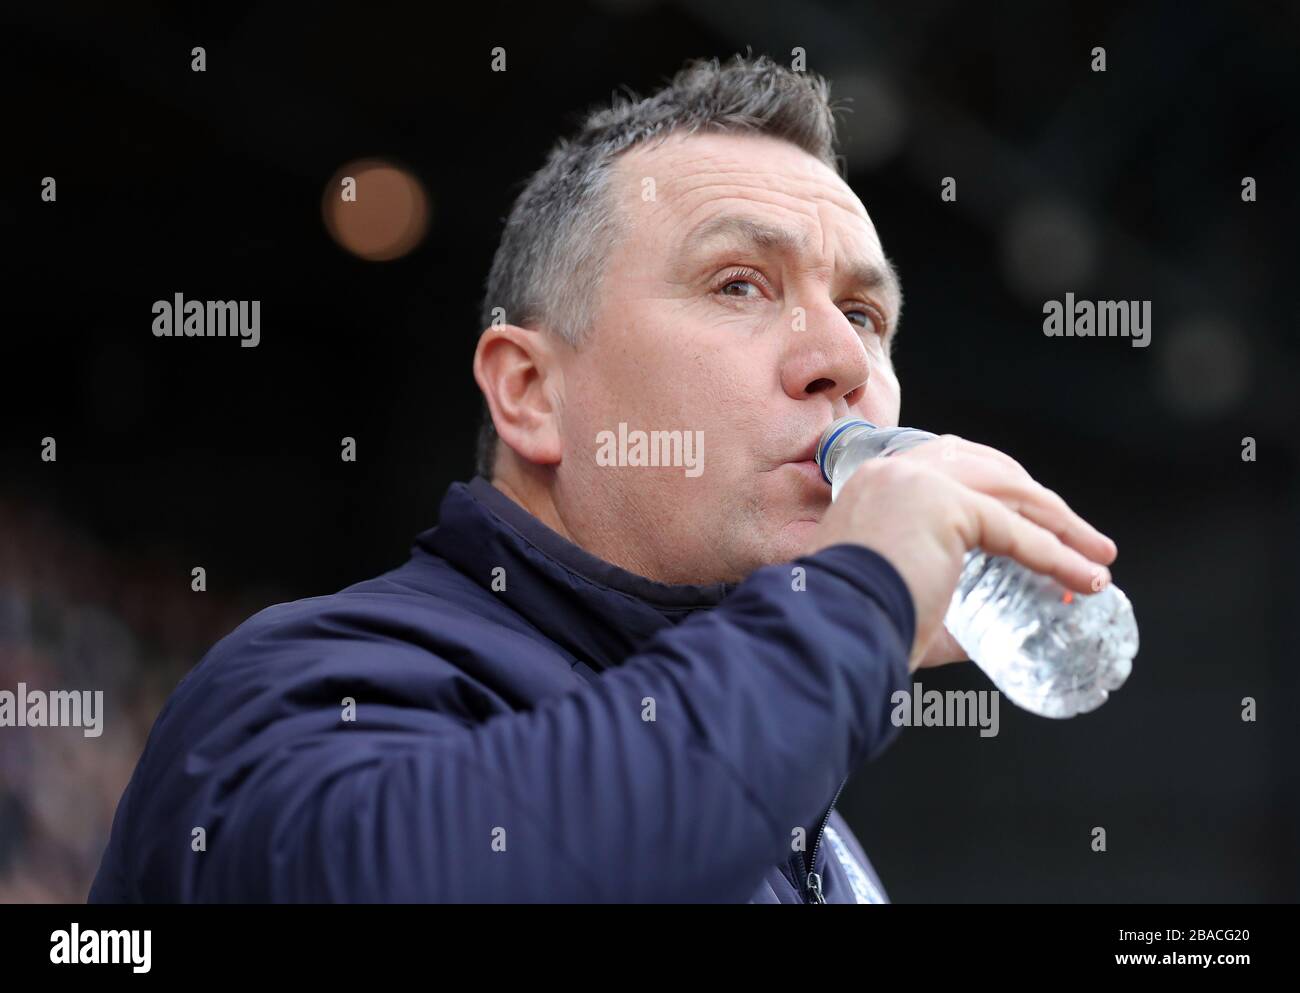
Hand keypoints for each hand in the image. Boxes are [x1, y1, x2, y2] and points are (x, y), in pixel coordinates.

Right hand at [808, 435, 1116, 671]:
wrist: (829, 629)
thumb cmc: (852, 626)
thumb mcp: (898, 595)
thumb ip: (940, 601)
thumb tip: (985, 631)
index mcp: (875, 487)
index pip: (952, 467)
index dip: (1002, 493)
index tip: (1035, 521)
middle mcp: (895, 473)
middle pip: (989, 468)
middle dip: (1041, 501)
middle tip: (1078, 537)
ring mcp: (920, 483)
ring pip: (1011, 491)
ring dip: (1062, 523)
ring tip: (1096, 554)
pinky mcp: (947, 507)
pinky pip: (1017, 533)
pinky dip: (1058, 556)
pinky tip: (1084, 578)